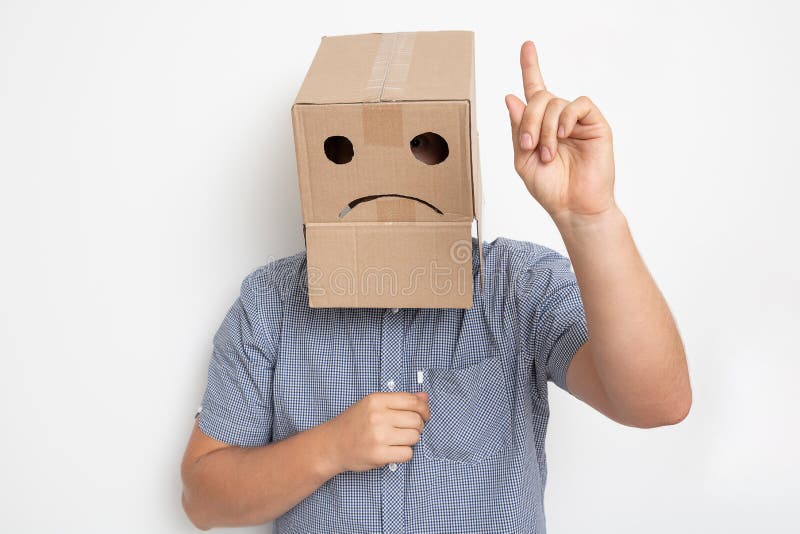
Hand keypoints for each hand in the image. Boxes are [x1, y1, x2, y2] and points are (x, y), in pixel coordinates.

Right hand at [326, 391, 429, 472]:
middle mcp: (377, 417)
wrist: (332, 444)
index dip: (424, 409)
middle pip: (416, 420)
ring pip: (414, 437)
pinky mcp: (378, 455)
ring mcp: (378, 436)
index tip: (425, 415)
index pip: (412, 401)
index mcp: (376, 400)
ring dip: (411, 440)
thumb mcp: (373, 405)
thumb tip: (424, 397)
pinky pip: (407, 454)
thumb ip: (399, 400)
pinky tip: (395, 450)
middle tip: (410, 429)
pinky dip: (405, 453)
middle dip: (419, 426)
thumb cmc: (354, 423)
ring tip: (399, 440)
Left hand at [505, 41, 616, 225]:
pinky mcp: (595, 124)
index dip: (530, 66)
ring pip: (555, 102)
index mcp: (540, 125)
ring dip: (544, 128)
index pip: (534, 90)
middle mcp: (558, 119)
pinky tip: (563, 136)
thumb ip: (517, 128)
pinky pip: (578, 105)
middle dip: (528, 119)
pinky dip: (565, 118)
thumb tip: (511, 96)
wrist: (573, 206)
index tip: (527, 45)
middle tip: (529, 145)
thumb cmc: (550, 187)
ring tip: (548, 153)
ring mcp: (577, 121)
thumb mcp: (522, 159)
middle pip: (539, 96)